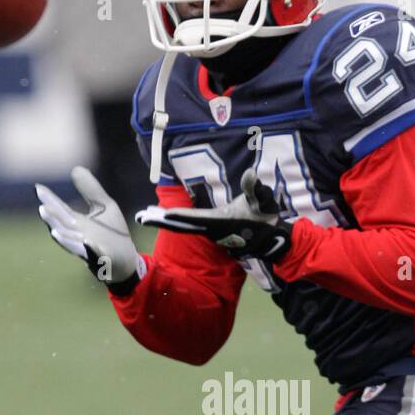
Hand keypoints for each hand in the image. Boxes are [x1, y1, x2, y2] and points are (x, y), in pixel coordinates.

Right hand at [36, 166, 138, 287]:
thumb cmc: (113, 233)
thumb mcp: (104, 206)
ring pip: (73, 245)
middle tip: (42, 208)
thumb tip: (75, 168)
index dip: (49, 200)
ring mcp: (89, 250)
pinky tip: (88, 243)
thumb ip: (90, 190)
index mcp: (77, 224)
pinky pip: (95, 256)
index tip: (37, 188)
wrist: (127, 260)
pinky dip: (91, 250)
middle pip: (62, 228)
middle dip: (52, 219)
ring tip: (54, 231)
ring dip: (64, 239)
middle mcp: (78, 236)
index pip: (60, 210)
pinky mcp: (103, 260)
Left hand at [136, 169, 291, 263]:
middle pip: (183, 225)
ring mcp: (211, 234)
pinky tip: (165, 219)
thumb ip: (256, 189)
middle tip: (142, 217)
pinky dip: (176, 224)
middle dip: (163, 221)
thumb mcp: (263, 201)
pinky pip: (190, 228)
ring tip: (147, 216)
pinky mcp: (213, 234)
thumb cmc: (265, 219)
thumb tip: (251, 175)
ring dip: (167, 222)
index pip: (196, 218)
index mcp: (221, 222)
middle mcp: (212, 230)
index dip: (180, 216)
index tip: (164, 214)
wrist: (272, 239)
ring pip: (185, 227)